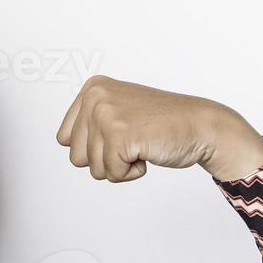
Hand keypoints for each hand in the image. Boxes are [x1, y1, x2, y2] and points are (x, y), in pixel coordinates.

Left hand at [55, 77, 262, 182]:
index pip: (65, 140)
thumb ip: (89, 122)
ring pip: (93, 168)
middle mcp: (95, 96)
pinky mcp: (119, 135)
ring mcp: (106, 114)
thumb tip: (62, 140)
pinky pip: (111, 174)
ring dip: (119, 166)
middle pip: (75, 157)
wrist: (201, 126)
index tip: (120, 133)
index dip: (94, 148)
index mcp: (91, 89)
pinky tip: (147, 152)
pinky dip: (130, 173)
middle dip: (105, 159)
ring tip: (141, 144)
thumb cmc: (161, 125)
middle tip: (133, 141)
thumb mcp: (117, 112)